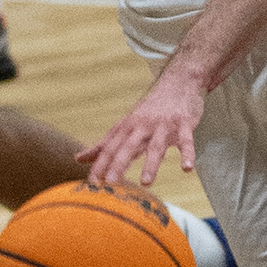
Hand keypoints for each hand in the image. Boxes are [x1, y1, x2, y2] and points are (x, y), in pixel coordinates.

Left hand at [77, 69, 203, 185]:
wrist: (178, 81)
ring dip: (151, 164)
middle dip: (119, 165)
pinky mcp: (184, 124)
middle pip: (128, 147)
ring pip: (156, 146)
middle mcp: (143, 126)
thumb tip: (78, 159)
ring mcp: (163, 125)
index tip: (92, 185)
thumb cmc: (150, 109)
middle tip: (111, 185)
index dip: (100, 166)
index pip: (109, 148)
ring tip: (146, 183)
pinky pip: (186, 140)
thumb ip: (104, 144)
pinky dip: (187, 153)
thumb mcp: (125, 125)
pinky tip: (188, 168)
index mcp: (127, 128)